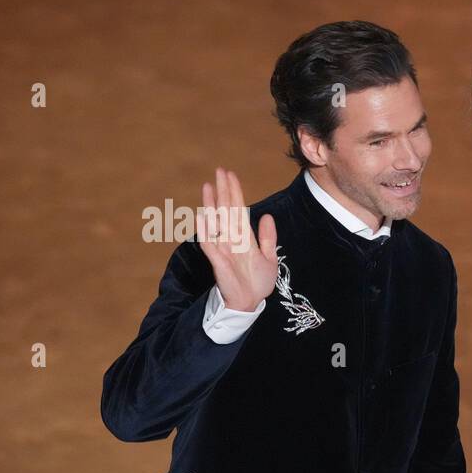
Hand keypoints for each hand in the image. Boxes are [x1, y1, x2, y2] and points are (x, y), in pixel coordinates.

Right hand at [196, 167, 277, 310]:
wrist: (251, 302)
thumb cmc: (257, 281)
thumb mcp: (269, 257)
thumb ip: (268, 238)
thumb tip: (267, 216)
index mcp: (243, 237)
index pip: (238, 209)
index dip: (235, 192)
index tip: (231, 175)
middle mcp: (231, 238)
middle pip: (225, 210)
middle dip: (223, 190)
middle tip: (220, 170)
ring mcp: (223, 247)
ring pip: (215, 221)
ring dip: (211, 204)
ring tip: (208, 185)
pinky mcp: (217, 260)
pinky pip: (208, 243)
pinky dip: (205, 230)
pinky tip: (202, 215)